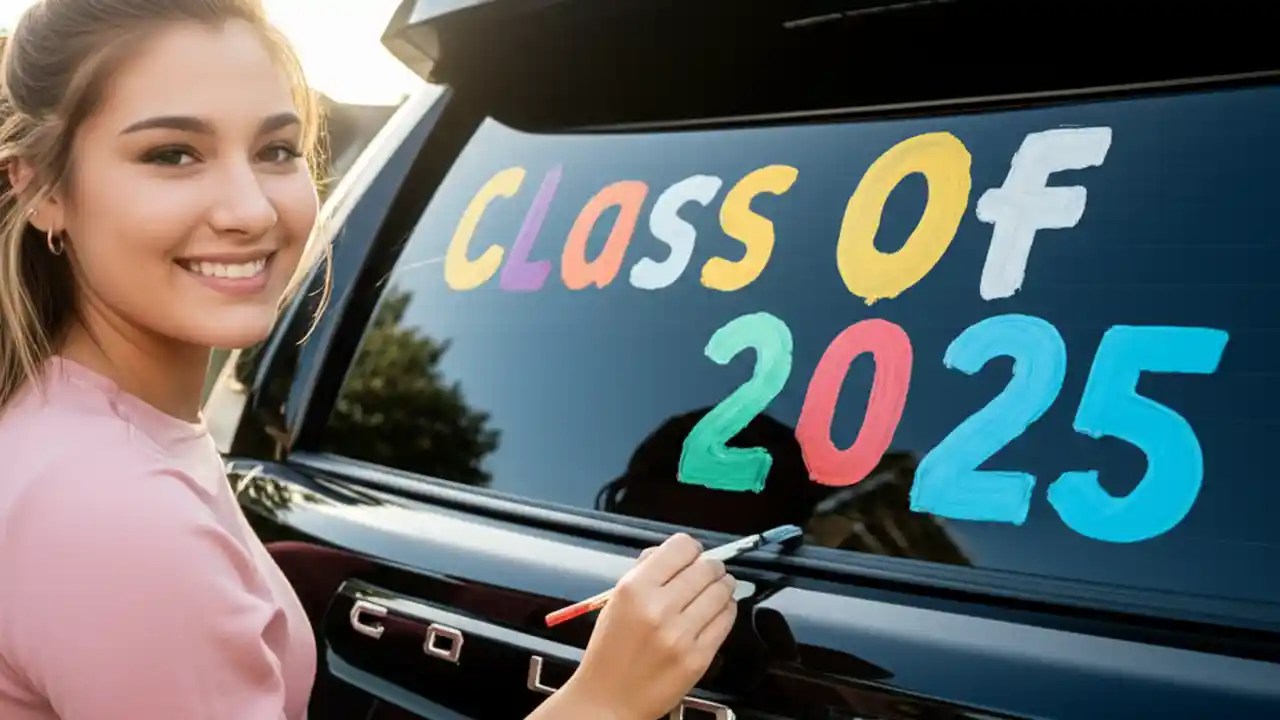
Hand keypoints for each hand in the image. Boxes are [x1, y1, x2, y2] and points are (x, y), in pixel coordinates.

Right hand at [549, 532, 737, 719]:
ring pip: (722, 591)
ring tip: (715, 590)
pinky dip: (725, 610)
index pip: (682, 546)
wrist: (609, 700)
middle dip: (710, 567)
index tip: (691, 556)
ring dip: (722, 586)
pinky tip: (716, 611)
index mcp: (634, 589)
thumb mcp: (615, 601)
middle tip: (707, 573)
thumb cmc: (610, 649)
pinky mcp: (699, 657)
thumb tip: (672, 552)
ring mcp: (682, 634)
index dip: (690, 548)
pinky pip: (727, 619)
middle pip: (707, 567)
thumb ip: (644, 571)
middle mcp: (659, 608)